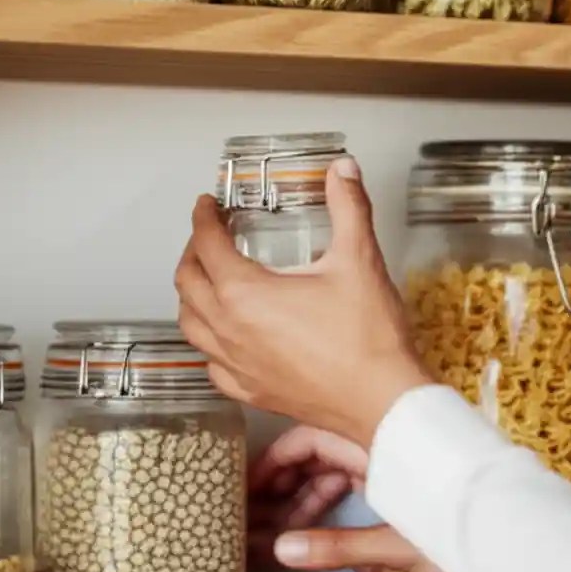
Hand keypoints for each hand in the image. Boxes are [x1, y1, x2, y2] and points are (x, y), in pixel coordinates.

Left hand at [174, 155, 432, 446]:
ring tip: (208, 280)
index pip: (207, 245)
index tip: (209, 206)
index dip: (204, 219)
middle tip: (208, 236)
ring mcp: (237, 365)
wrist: (382, 401)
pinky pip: (211, 363)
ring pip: (191, 325)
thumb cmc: (368, 338)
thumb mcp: (359, 259)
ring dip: (192, 296)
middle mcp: (230, 331)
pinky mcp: (251, 392)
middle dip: (192, 252)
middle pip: (188, 284)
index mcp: (245, 294)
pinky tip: (226, 336)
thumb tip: (342, 170)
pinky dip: (208, 341)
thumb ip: (348, 207)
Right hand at [250, 426, 458, 571]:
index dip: (274, 461)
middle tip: (250, 512)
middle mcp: (381, 450)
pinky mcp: (401, 492)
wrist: (512, 542)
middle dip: (282, 486)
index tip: (248, 481)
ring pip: (332, 478)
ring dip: (300, 504)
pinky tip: (307, 540)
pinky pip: (352, 494)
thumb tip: (286, 550)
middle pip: (316, 458)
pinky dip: (326, 515)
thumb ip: (337, 547)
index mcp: (377, 444)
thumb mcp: (396, 544)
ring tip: (268, 531)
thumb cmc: (467, 528)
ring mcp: (391, 470)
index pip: (310, 439)